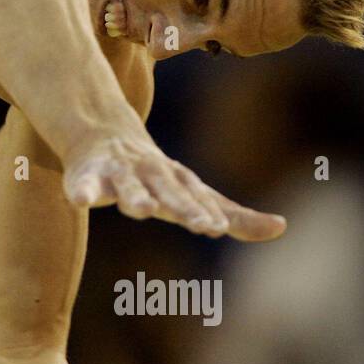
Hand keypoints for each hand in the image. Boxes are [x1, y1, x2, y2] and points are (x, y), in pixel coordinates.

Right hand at [62, 120, 285, 241]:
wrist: (103, 134)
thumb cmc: (156, 174)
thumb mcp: (195, 193)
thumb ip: (235, 215)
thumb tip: (282, 228)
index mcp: (178, 181)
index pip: (196, 198)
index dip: (205, 212)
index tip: (218, 227)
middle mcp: (152, 174)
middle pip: (169, 192)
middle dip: (184, 207)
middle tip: (203, 225)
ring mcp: (119, 174)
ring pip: (128, 187)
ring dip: (135, 197)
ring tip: (142, 210)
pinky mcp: (87, 176)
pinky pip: (84, 184)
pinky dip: (83, 191)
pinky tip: (80, 201)